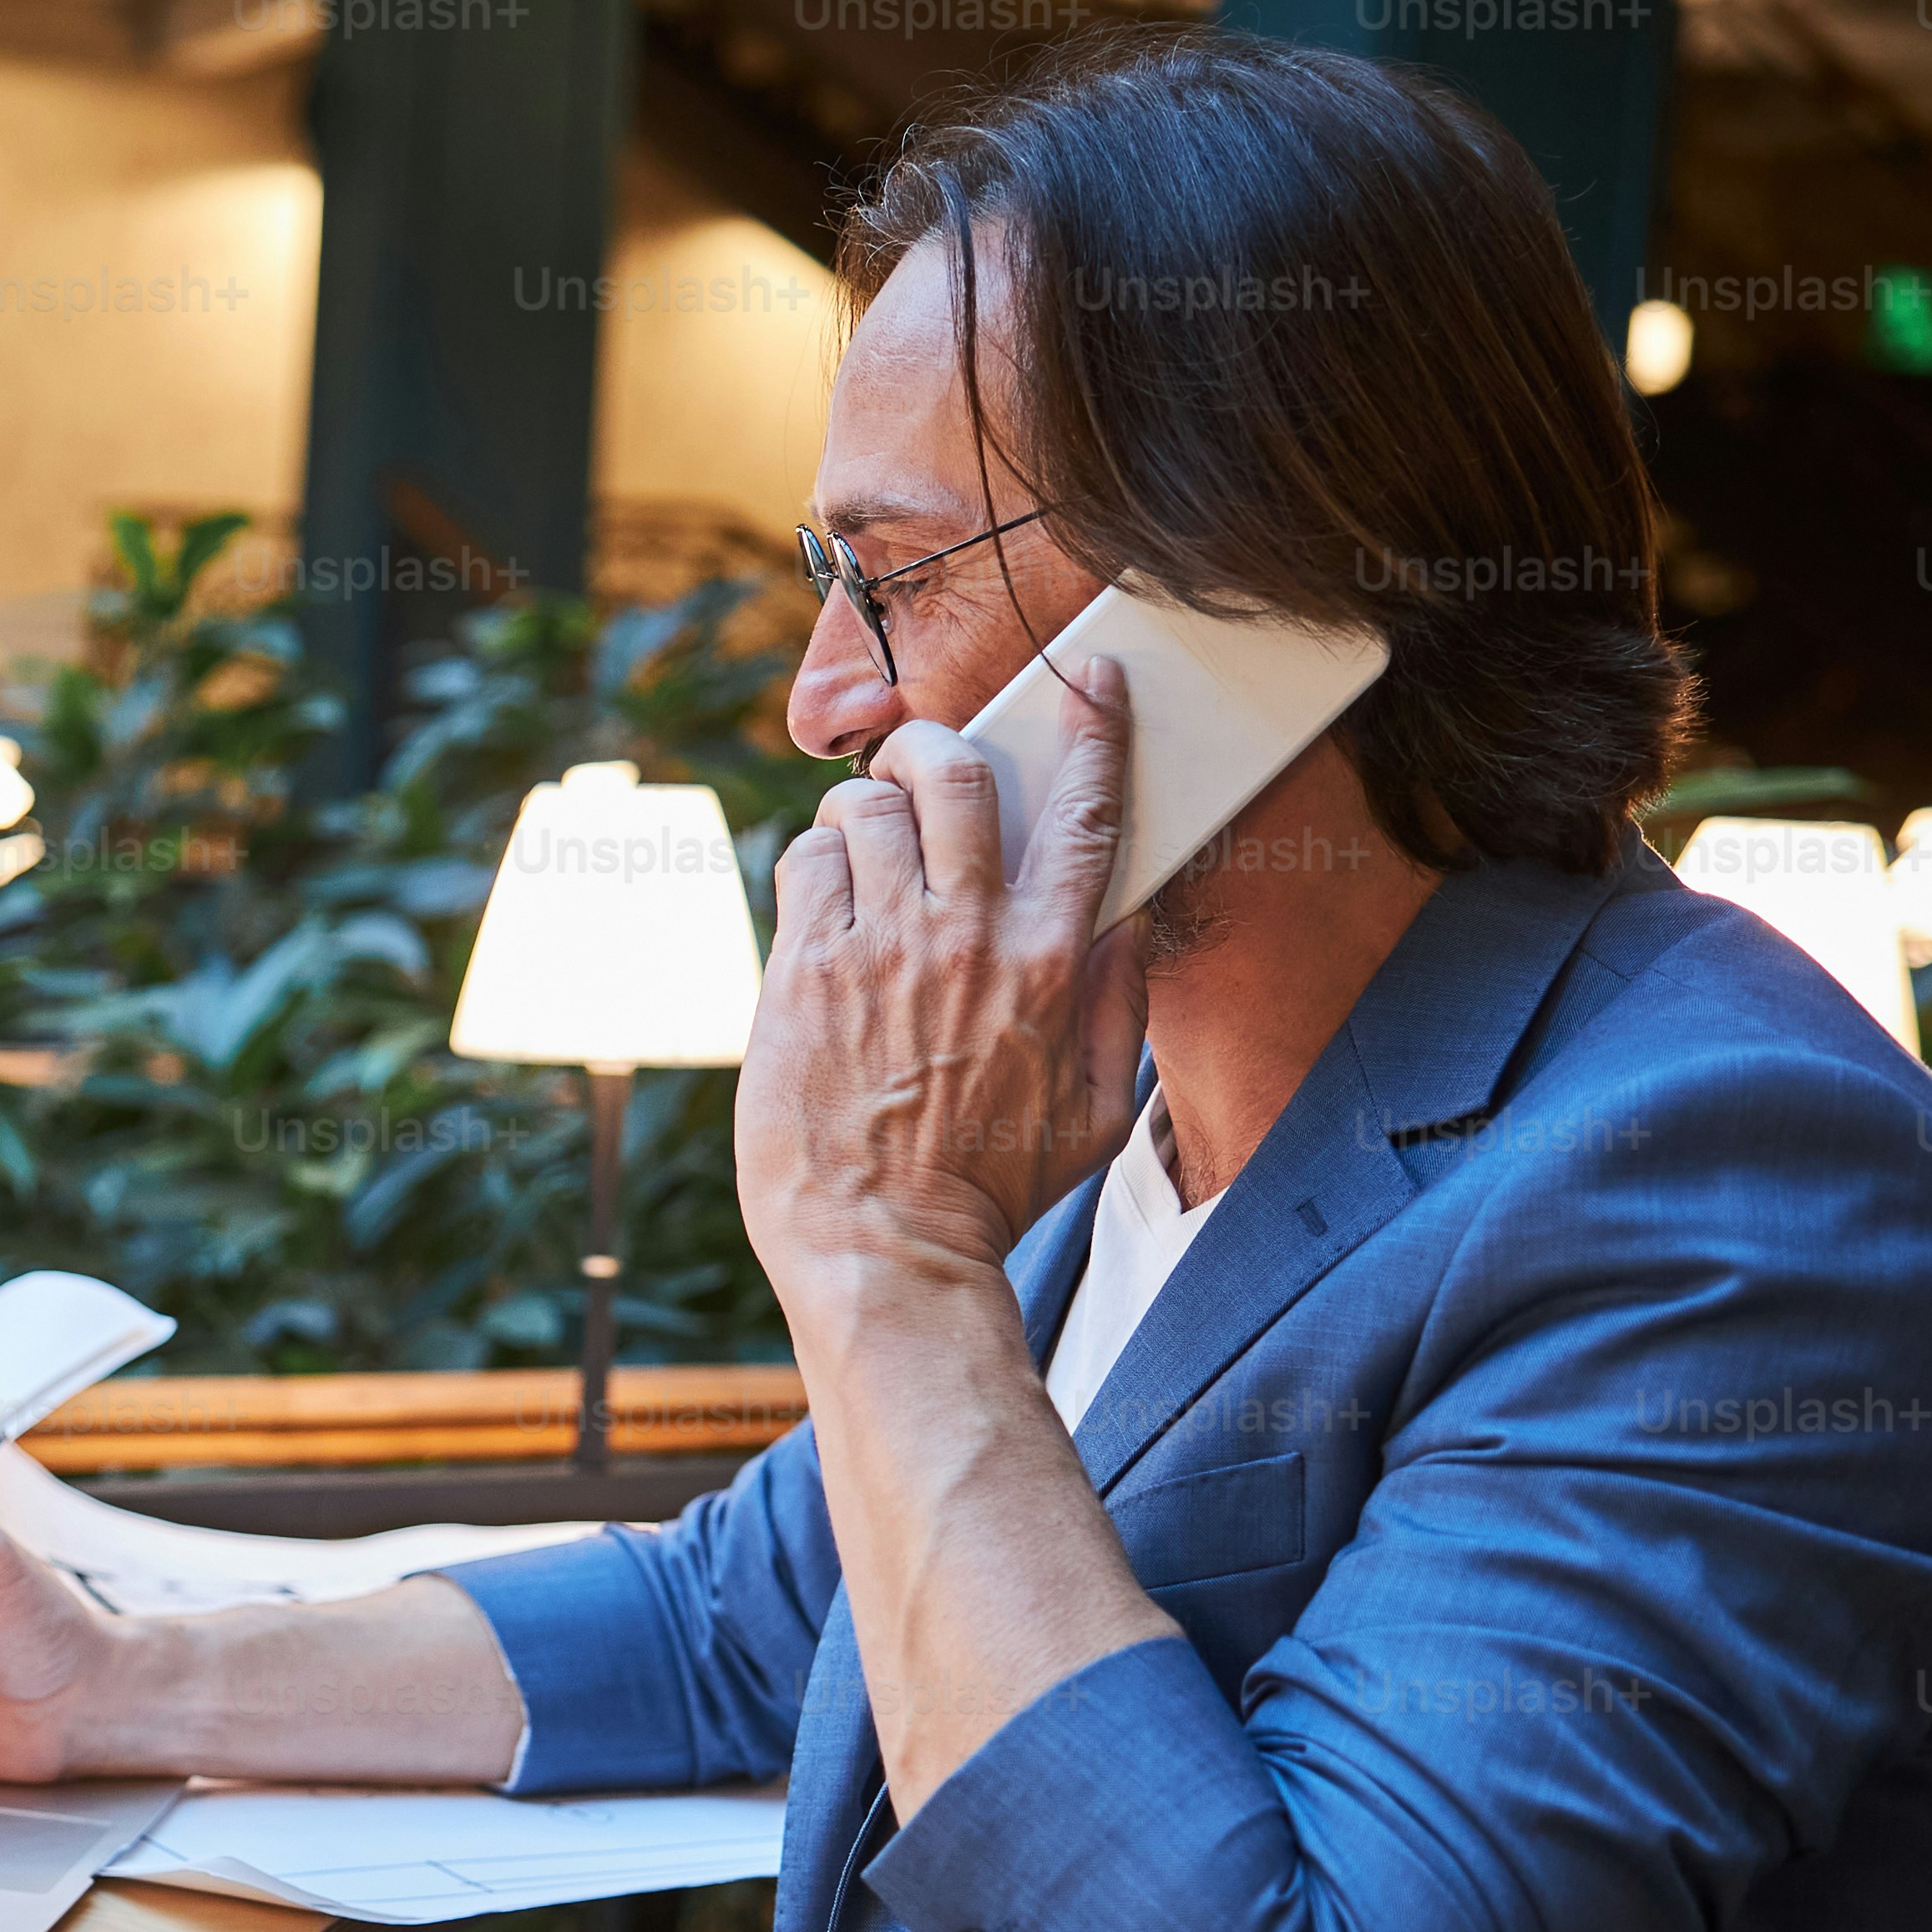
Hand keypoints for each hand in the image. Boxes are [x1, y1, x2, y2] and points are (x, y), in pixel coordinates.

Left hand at [735, 660, 1148, 1313]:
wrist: (884, 1249)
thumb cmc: (992, 1189)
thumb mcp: (1097, 1109)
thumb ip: (1117, 1004)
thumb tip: (1128, 919)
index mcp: (1052, 961)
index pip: (1085, 810)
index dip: (1091, 728)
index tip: (1088, 681)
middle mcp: (967, 936)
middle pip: (955, 773)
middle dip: (935, 746)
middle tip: (921, 763)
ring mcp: (878, 949)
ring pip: (866, 810)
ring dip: (864, 812)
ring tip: (863, 852)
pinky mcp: (803, 972)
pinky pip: (805, 863)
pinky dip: (815, 863)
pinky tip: (825, 904)